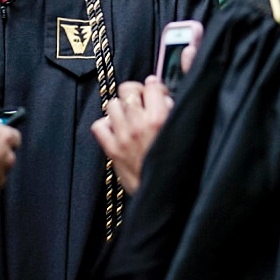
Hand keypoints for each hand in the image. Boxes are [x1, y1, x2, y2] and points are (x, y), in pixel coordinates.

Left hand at [91, 76, 173, 194]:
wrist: (164, 195)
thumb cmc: (176, 166)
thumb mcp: (181, 133)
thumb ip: (172, 113)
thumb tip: (162, 97)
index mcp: (160, 119)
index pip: (151, 85)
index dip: (154, 87)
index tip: (156, 93)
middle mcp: (139, 124)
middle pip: (127, 89)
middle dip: (134, 93)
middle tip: (140, 103)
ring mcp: (123, 136)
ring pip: (111, 104)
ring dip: (120, 109)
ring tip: (129, 118)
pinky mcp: (112, 150)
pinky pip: (98, 126)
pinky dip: (105, 126)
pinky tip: (116, 131)